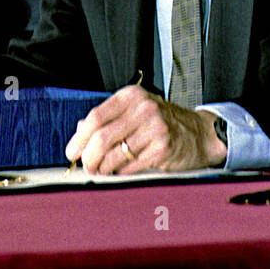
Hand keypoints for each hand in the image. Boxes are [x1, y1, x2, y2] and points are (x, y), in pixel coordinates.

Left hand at [65, 85, 226, 174]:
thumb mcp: (135, 111)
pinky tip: (121, 171)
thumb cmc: (162, 122)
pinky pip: (131, 166)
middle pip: (102, 137)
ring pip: (115, 155)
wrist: (198, 133)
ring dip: (103, 168)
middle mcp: (143, 108)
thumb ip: (108, 119)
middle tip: (86, 166)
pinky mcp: (162, 148)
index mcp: (132, 96)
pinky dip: (121, 173)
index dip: (80, 137)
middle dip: (88, 157)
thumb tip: (79, 133)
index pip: (96, 116)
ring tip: (101, 171)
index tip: (72, 151)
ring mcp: (155, 128)